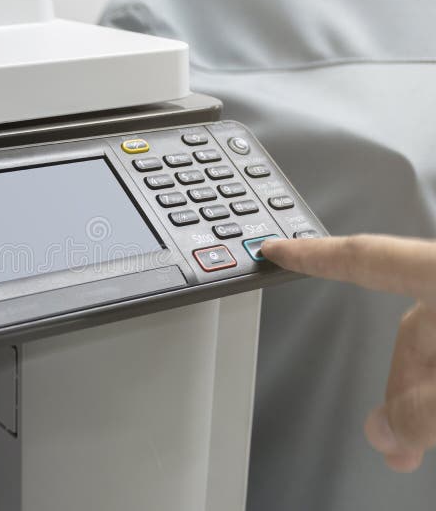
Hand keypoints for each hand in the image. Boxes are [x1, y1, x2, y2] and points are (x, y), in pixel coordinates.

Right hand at [261, 234, 435, 472]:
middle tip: (387, 436)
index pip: (364, 258)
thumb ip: (418, 406)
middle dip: (395, 385)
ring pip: (434, 345)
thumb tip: (389, 430)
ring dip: (420, 398)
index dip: (313, 256)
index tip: (278, 250)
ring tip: (414, 446)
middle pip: (410, 326)